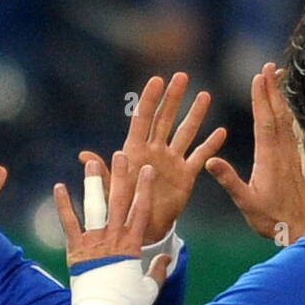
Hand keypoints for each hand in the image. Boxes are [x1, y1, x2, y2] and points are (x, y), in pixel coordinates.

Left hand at [54, 153, 168, 282]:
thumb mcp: (149, 289)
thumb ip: (158, 271)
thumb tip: (166, 258)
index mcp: (133, 246)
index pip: (142, 211)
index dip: (144, 190)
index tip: (147, 171)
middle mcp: (114, 238)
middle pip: (120, 201)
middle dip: (121, 177)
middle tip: (122, 155)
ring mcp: (94, 242)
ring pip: (95, 206)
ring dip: (94, 183)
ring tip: (92, 163)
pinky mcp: (76, 250)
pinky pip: (69, 223)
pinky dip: (63, 205)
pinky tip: (60, 186)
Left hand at [78, 72, 225, 244]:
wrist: (141, 228)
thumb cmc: (121, 208)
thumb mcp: (110, 190)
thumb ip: (103, 172)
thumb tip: (83, 156)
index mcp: (135, 150)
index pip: (143, 119)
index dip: (149, 100)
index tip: (157, 79)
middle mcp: (154, 151)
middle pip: (165, 119)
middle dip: (173, 98)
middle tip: (182, 76)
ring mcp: (171, 161)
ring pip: (185, 133)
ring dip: (195, 115)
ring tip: (204, 95)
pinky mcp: (186, 175)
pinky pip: (199, 157)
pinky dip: (210, 146)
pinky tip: (221, 132)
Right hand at [205, 62, 304, 244]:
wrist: (300, 229)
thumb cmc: (271, 219)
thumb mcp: (246, 202)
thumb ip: (229, 180)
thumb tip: (210, 161)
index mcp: (269, 158)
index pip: (264, 121)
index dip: (261, 98)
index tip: (258, 77)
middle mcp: (283, 151)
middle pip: (278, 113)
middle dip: (273, 88)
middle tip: (270, 66)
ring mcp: (294, 154)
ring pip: (289, 118)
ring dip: (283, 96)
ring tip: (280, 76)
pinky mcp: (300, 158)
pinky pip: (296, 128)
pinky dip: (292, 111)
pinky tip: (291, 104)